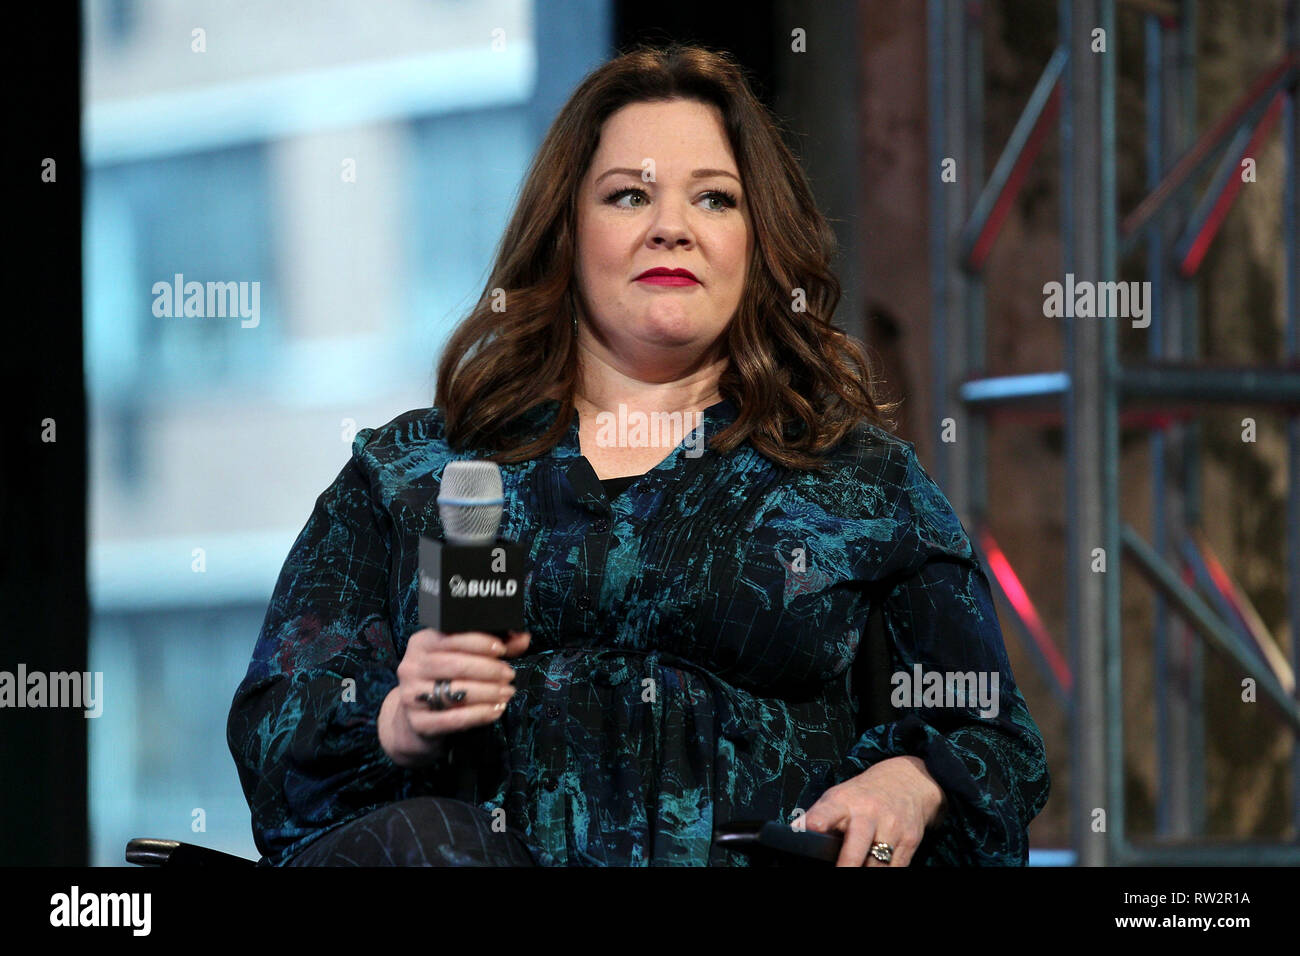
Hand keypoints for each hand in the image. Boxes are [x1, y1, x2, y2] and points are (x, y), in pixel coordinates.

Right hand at [378, 628, 529, 767]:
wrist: (416, 722)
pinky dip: (480, 714)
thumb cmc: (445, 681)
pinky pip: (454, 718)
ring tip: (507, 693)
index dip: (480, 642)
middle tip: (509, 675)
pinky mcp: (418, 723)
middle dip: (489, 670)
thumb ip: (492, 646)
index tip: (501, 650)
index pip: (452, 637)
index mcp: (421, 643)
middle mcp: (411, 666)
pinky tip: (496, 711)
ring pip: (456, 691)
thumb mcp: (463, 658)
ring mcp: (411, 696)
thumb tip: (522, 638)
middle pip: (456, 665)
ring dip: (488, 692)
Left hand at [802, 756, 946, 866]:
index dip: (818, 821)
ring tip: (854, 871)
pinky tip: (875, 870)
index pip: (827, 812)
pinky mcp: (910, 841)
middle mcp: (868, 814)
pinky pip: (896, 868)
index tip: (813, 828)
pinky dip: (885, 873)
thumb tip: (794, 831)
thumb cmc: (863, 795)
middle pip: (857, 846)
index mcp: (844, 802)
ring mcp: (892, 828)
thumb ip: (817, 815)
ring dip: (866, 872)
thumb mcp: (838, 797)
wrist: (908, 782)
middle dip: (847, 865)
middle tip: (840, 872)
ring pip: (877, 865)